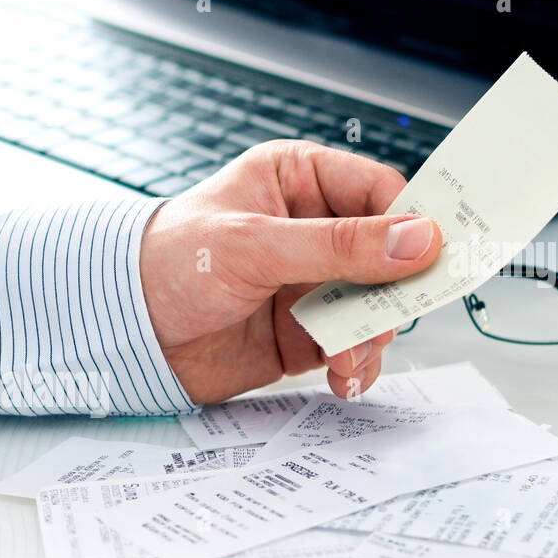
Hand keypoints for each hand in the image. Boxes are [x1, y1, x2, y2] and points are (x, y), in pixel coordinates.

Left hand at [139, 140, 441, 402]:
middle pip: (389, 255)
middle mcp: (311, 230)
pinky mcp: (302, 333)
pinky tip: (344, 377)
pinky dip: (356, 364)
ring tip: (350, 355)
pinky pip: (351, 345)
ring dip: (374, 334)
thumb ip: (337, 246)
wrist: (121, 332)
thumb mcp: (254, 246)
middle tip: (391, 316)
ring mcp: (309, 284)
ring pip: (375, 306)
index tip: (435, 255)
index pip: (380, 192)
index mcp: (298, 181)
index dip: (412, 223)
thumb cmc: (165, 264)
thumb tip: (417, 241)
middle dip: (395, 290)